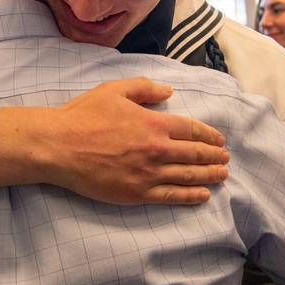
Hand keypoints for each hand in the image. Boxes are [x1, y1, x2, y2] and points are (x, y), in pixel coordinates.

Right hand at [0, 78, 228, 204]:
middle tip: (226, 159)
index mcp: (153, 123)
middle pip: (195, 154)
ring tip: (221, 175)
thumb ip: (144, 88)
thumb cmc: (83, 116)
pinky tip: (203, 195)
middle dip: (214, 157)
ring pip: (188, 176)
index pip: (191, 130)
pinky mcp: (137, 193)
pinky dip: (190, 196)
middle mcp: (156, 149)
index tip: (219, 140)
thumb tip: (168, 91)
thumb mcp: (114, 90)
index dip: (209, 136)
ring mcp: (148, 174)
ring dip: (209, 176)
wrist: (58, 146)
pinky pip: (171, 196)